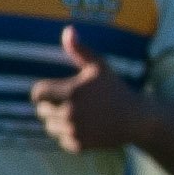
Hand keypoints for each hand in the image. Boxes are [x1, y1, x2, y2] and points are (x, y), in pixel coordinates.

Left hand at [27, 27, 144, 152]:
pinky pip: (61, 140)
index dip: (42, 92)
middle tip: (68, 103)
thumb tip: (68, 30)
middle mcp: (70, 113)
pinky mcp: (79, 145)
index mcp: (72, 92)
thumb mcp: (99, 67)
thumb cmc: (115, 90)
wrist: (135, 119)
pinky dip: (67, 136)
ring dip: (57, 122)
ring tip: (74, 115)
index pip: (38, 93)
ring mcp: (74, 131)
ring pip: (49, 127)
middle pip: (42, 111)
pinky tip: (82, 128)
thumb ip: (80, 50)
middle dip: (50, 106)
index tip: (50, 92)